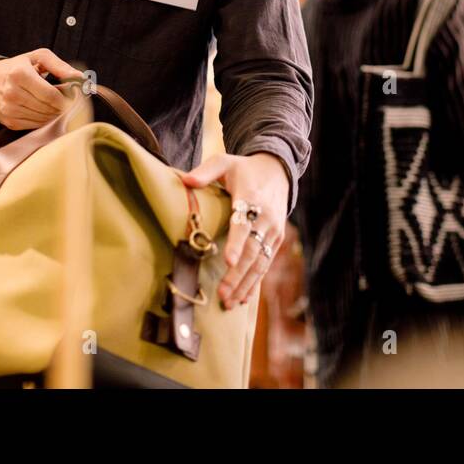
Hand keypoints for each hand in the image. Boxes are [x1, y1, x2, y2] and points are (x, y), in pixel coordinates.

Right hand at [0, 48, 83, 129]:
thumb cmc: (17, 67)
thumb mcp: (38, 57)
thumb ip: (60, 66)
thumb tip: (79, 78)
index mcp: (20, 75)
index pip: (50, 95)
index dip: (66, 99)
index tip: (75, 96)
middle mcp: (12, 94)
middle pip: (48, 108)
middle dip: (63, 106)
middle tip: (69, 101)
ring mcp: (9, 110)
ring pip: (43, 119)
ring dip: (55, 114)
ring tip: (57, 104)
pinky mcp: (9, 122)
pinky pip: (35, 125)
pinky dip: (45, 120)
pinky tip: (46, 110)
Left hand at [180, 151, 289, 310]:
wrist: (278, 170)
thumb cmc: (244, 168)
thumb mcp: (225, 161)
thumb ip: (206, 171)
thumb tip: (185, 180)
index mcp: (251, 198)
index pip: (243, 224)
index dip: (236, 243)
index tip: (228, 261)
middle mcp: (265, 217)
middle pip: (252, 250)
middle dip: (237, 275)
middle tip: (222, 294)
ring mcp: (273, 231)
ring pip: (260, 262)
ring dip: (245, 284)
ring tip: (230, 303)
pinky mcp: (276, 239)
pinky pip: (266, 264)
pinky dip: (255, 282)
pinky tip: (244, 298)